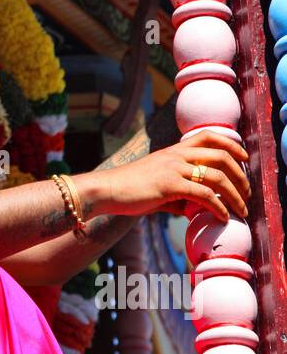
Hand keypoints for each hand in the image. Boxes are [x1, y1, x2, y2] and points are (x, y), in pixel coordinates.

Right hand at [94, 129, 249, 222]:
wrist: (105, 190)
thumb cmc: (128, 190)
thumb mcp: (157, 186)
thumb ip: (178, 193)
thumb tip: (194, 208)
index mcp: (174, 151)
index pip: (209, 136)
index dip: (232, 144)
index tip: (244, 158)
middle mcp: (176, 155)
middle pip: (221, 156)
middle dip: (241, 175)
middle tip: (247, 193)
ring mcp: (174, 168)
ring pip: (217, 176)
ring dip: (235, 195)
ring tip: (241, 210)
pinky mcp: (170, 185)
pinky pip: (204, 195)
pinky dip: (218, 207)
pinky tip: (222, 217)